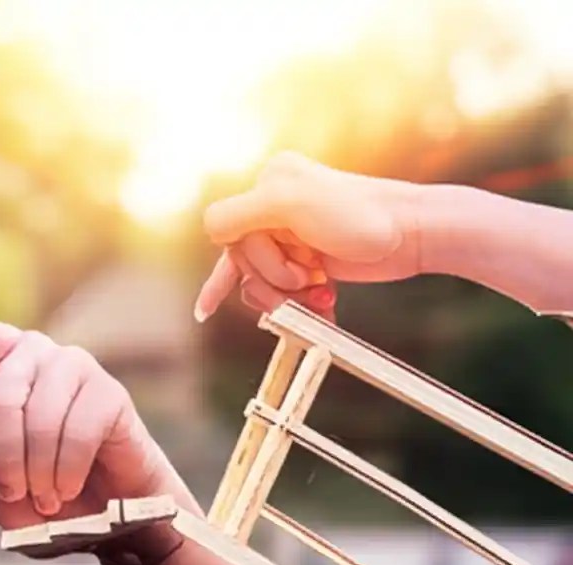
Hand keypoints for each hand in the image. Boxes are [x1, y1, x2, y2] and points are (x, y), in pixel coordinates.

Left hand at [0, 323, 179, 529]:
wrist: (104, 510)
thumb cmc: (40, 490)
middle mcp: (32, 351)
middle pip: (0, 392)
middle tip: (9, 491)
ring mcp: (73, 365)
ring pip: (37, 414)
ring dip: (34, 468)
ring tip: (40, 497)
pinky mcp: (109, 392)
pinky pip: (76, 429)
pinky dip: (65, 470)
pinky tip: (65, 489)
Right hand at [194, 152, 423, 321]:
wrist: (416, 234)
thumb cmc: (361, 217)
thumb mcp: (287, 205)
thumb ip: (237, 214)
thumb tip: (209, 230)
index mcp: (268, 183)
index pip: (225, 230)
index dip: (253, 256)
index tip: (293, 260)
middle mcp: (275, 205)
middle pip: (243, 259)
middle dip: (275, 278)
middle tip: (311, 277)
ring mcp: (292, 235)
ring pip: (259, 279)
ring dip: (287, 296)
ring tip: (322, 294)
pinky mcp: (310, 260)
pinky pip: (278, 288)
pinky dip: (286, 305)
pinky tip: (286, 320)